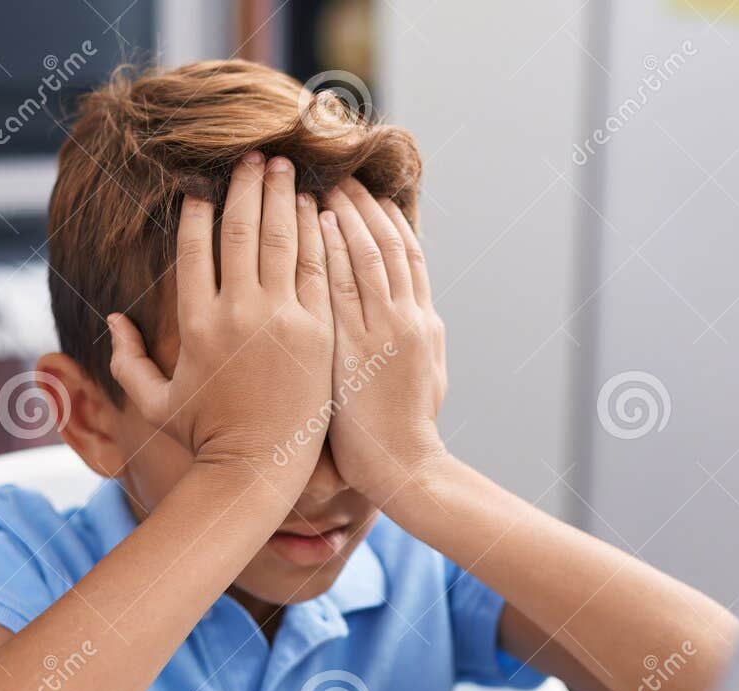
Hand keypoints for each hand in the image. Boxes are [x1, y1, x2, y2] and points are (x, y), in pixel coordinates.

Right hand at [106, 153, 332, 471]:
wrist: (261, 470)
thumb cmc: (207, 439)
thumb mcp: (154, 402)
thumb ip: (127, 359)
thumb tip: (112, 319)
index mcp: (196, 322)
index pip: (197, 247)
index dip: (202, 209)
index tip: (205, 185)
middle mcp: (237, 313)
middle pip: (240, 230)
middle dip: (246, 186)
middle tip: (252, 156)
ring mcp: (281, 320)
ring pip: (280, 239)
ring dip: (282, 196)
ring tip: (285, 167)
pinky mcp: (317, 330)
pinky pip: (316, 267)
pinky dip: (316, 232)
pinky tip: (317, 207)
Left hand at [320, 178, 448, 505]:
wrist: (405, 468)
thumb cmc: (406, 433)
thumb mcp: (425, 377)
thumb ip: (415, 340)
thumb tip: (413, 315)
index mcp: (425, 323)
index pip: (409, 256)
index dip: (390, 220)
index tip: (370, 192)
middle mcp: (408, 318)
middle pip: (388, 244)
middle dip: (363, 206)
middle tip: (339, 173)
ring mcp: (384, 331)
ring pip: (366, 254)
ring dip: (344, 214)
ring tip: (321, 183)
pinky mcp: (354, 347)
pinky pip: (340, 284)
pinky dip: (330, 248)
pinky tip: (312, 220)